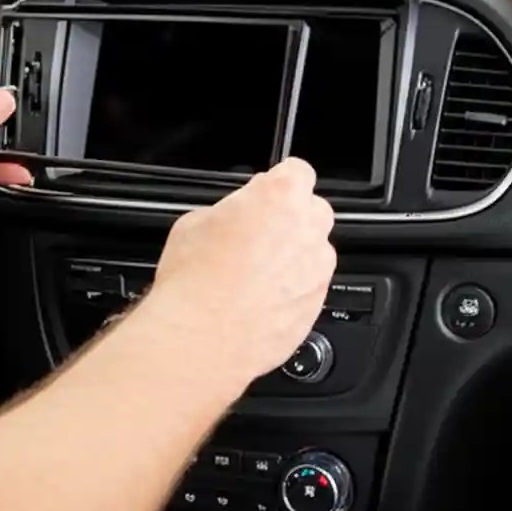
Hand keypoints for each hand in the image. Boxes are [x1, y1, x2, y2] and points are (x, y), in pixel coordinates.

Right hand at [145, 158, 336, 383]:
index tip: (266, 191)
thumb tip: (234, 220)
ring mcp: (317, 269)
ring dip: (292, 256)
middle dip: (289, 218)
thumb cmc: (196, 281)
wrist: (201, 339)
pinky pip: (309, 287)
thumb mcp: (194, 222)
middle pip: (312, 210)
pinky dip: (291, 290)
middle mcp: (308, 229)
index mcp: (281, 195)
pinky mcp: (317, 305)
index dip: (278, 181)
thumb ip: (230, 212)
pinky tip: (258, 300)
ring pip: (313, 251)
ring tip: (252, 274)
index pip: (297, 171)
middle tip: (254, 235)